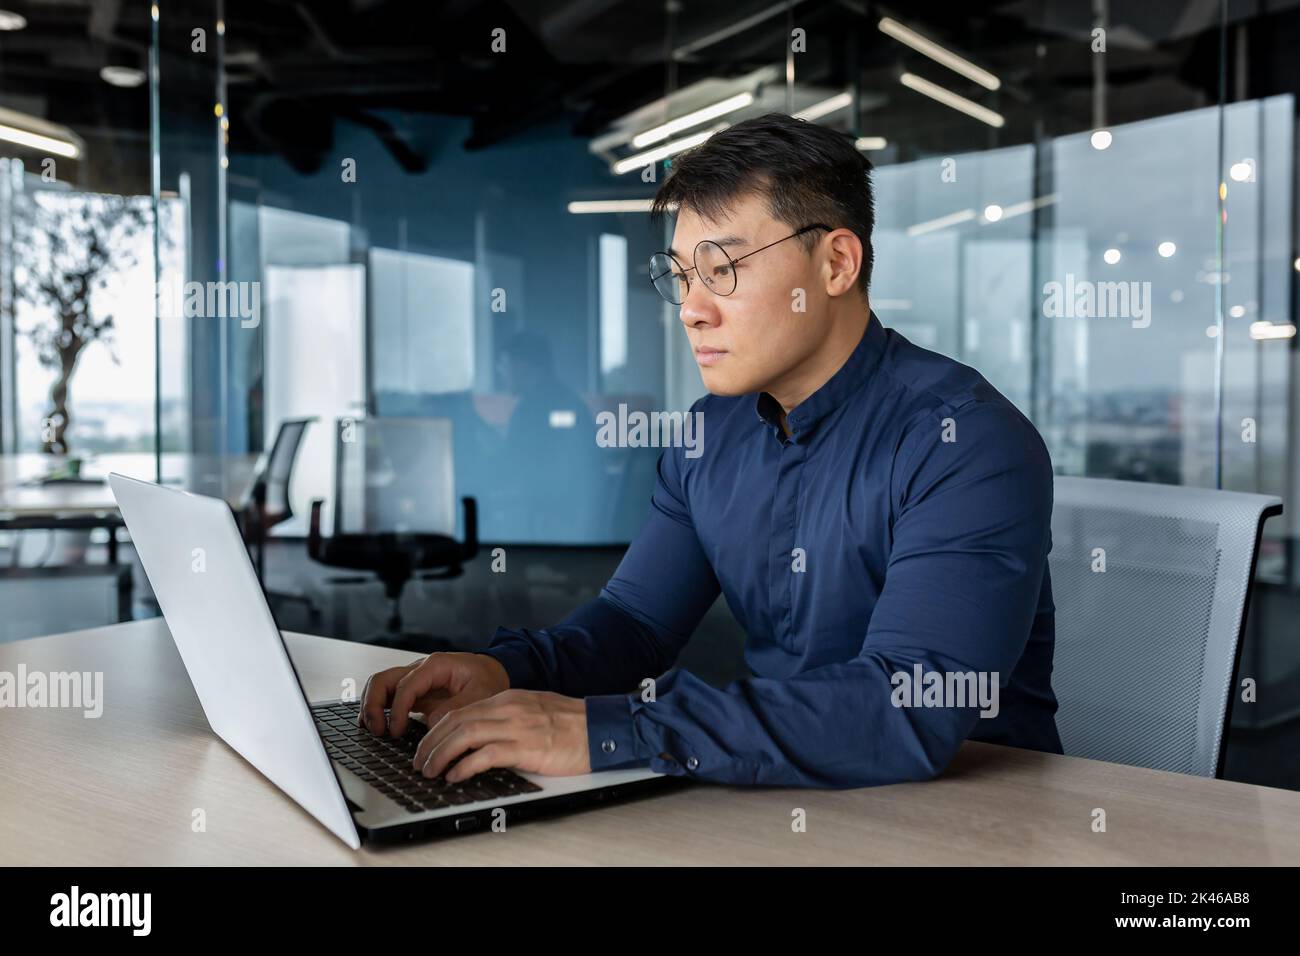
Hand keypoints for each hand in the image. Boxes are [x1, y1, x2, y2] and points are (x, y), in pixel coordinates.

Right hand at [358, 652, 509, 738]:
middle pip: (383, 680)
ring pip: (381, 686)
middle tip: (377, 730)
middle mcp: (420, 669)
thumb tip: (430, 724)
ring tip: (372, 730)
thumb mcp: (482, 693)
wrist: (494, 673)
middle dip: (374, 704)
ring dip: (371, 707)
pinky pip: (389, 696)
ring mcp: (415, 680)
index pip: (406, 686)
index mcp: (436, 665)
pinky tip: (377, 726)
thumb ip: (457, 707)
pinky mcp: (415, 692)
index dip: (398, 710)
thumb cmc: (489, 680)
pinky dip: (380, 710)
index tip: (397, 731)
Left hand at [412, 689, 591, 782]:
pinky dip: (464, 766)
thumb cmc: (572, 723)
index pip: (460, 710)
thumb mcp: (534, 710)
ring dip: (440, 755)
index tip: (425, 745)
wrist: (601, 728)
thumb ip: (508, 716)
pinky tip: (455, 776)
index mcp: (508, 699)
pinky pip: (485, 755)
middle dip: (430, 743)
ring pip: (464, 735)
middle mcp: (508, 709)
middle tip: (419, 761)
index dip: (436, 729)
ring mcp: (516, 727)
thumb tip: (482, 733)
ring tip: (430, 771)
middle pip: (455, 721)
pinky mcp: (526, 748)